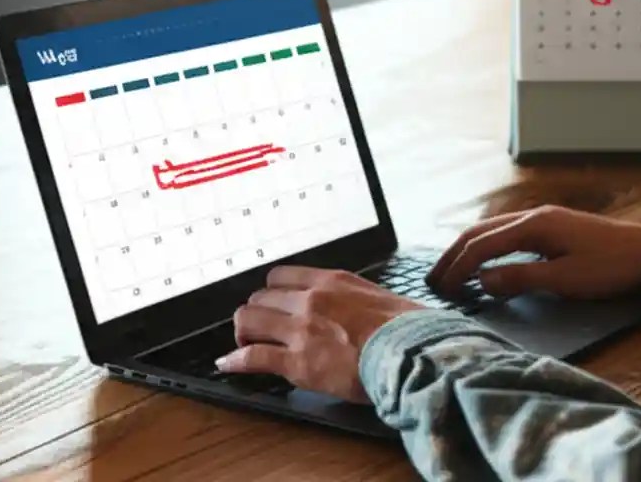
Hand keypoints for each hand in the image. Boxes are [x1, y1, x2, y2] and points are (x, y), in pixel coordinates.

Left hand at [216, 267, 425, 403]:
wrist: (412, 354)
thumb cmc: (407, 330)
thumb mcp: (378, 298)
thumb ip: (354, 298)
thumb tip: (354, 308)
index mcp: (332, 281)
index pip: (281, 275)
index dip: (271, 292)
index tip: (271, 302)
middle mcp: (311, 299)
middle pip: (260, 297)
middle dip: (257, 313)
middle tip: (259, 327)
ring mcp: (301, 330)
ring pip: (249, 320)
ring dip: (244, 332)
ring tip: (245, 343)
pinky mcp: (297, 362)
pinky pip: (253, 357)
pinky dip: (236, 361)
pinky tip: (228, 365)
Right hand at [428, 205, 640, 299]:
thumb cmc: (611, 267)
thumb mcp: (565, 280)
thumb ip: (521, 278)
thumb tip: (482, 281)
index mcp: (534, 226)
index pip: (481, 246)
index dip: (457, 268)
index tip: (440, 290)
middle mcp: (533, 216)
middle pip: (479, 232)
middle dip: (453, 255)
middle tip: (433, 280)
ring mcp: (543, 219)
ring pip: (491, 230)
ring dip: (468, 250)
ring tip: (450, 271)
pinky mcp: (552, 227)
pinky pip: (506, 233)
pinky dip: (486, 247)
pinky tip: (484, 261)